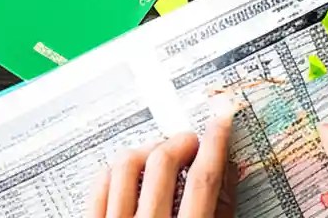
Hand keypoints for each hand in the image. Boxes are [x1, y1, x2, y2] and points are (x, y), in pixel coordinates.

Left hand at [85, 112, 236, 217]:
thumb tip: (227, 168)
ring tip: (160, 155)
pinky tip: (133, 170)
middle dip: (181, 142)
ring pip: (126, 165)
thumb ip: (220, 210)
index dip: (215, 142)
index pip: (203, 179)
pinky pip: (100, 182)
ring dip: (148, 150)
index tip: (221, 118)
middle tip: (190, 142)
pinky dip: (118, 168)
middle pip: (163, 163)